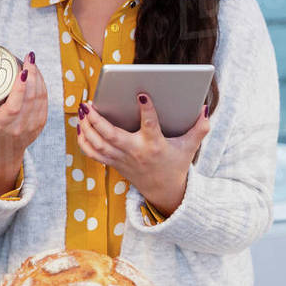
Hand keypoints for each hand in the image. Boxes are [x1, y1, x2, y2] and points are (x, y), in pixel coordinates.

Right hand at [0, 52, 47, 194]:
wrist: (2, 151)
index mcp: (3, 125)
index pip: (15, 105)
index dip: (21, 87)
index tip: (23, 70)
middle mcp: (20, 126)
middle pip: (32, 97)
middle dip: (33, 74)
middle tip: (28, 57)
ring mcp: (33, 125)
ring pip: (41, 97)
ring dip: (39, 77)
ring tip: (32, 62)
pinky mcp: (41, 123)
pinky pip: (45, 101)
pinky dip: (42, 86)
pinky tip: (38, 74)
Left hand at [76, 93, 210, 216]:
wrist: (165, 190)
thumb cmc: (176, 163)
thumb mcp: (190, 146)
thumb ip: (200, 128)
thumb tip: (205, 109)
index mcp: (155, 145)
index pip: (150, 125)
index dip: (146, 110)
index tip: (141, 95)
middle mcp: (136, 152)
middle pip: (112, 136)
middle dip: (97, 120)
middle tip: (88, 103)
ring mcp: (123, 159)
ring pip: (99, 144)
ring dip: (87, 128)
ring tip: (82, 111)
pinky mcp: (114, 164)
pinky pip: (94, 154)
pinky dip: (84, 141)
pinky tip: (80, 127)